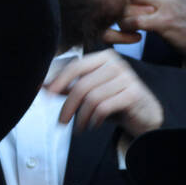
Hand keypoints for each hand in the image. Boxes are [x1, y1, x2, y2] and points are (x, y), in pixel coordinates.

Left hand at [46, 49, 164, 136]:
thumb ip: (68, 87)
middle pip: (83, 84)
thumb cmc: (115, 101)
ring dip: (81, 117)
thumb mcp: (90, 93)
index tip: (47, 95)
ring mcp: (127, 78)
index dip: (59, 81)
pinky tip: (93, 125)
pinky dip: (95, 119)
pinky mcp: (133, 94)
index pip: (76, 66)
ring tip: (78, 127)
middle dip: (68, 105)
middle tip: (61, 121)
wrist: (145, 114)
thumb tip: (41, 85)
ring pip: (93, 98)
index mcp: (104, 57)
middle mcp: (117, 64)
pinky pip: (105, 107)